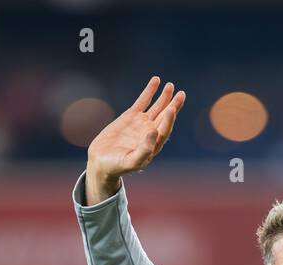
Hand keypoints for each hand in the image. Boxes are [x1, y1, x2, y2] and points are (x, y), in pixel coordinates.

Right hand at [85, 76, 185, 203]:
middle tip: (181, 94)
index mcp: (154, 145)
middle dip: (173, 105)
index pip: (165, 129)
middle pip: (165, 117)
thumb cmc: (117, 166)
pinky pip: (143, 101)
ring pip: (156, 107)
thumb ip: (145, 150)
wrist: (101, 161)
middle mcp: (150, 133)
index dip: (169, 119)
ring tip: (170, 86)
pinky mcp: (131, 116)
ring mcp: (141, 123)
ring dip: (164, 97)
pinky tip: (156, 80)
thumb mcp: (131, 162)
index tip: (172, 108)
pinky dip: (149, 91)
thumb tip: (155, 131)